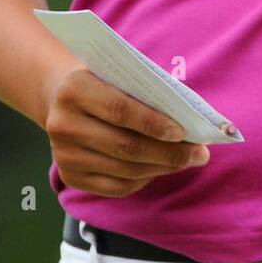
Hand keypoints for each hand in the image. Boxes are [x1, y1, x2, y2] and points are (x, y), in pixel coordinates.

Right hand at [44, 68, 210, 196]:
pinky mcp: (70, 178)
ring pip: (124, 170)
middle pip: (124, 146)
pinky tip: (161, 168)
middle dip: (168, 153)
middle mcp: (63, 124)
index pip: (119, 109)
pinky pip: (116, 187)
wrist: (62, 100)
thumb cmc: (104, 83)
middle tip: (199, 153)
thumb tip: (187, 120)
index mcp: (74, 90)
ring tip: (188, 161)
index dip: (153, 123)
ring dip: (162, 167)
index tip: (183, 132)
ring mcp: (64, 155)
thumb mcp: (117, 75)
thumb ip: (145, 92)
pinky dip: (144, 179)